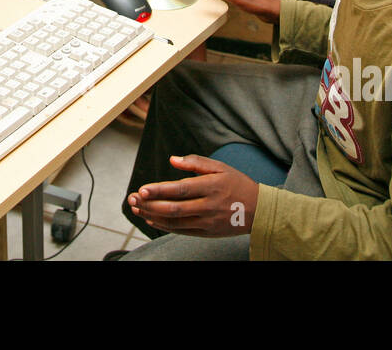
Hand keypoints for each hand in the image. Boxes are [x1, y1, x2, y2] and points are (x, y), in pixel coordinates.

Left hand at [128, 155, 259, 236]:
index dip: (160, 190)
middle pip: (174, 208)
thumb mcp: (220, 167)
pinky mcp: (207, 232)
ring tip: (137, 209)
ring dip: (153, 216)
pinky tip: (152, 220)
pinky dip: (164, 226)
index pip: (181, 189)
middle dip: (150, 204)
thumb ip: (195, 162)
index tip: (142, 189)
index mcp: (211, 186)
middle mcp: (209, 206)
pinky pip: (182, 230)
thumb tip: (172, 160)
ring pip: (175, 221)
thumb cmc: (237, 184)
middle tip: (133, 199)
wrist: (259, 210)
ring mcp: (208, 221)